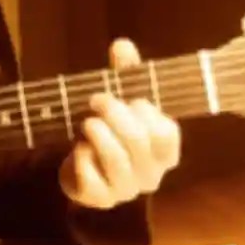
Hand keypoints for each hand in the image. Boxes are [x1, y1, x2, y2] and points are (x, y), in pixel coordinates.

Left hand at [59, 39, 181, 208]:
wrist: (85, 171)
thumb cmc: (112, 133)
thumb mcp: (122, 102)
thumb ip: (126, 75)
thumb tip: (122, 44)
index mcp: (165, 153)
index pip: (165, 133)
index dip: (144, 112)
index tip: (128, 98)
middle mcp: (152, 175)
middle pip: (138, 141)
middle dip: (114, 114)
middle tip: (96, 100)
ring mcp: (127, 191)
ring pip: (116, 159)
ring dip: (97, 134)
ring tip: (86, 122)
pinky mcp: (101, 200)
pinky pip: (92, 178)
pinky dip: (82, 157)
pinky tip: (79, 149)